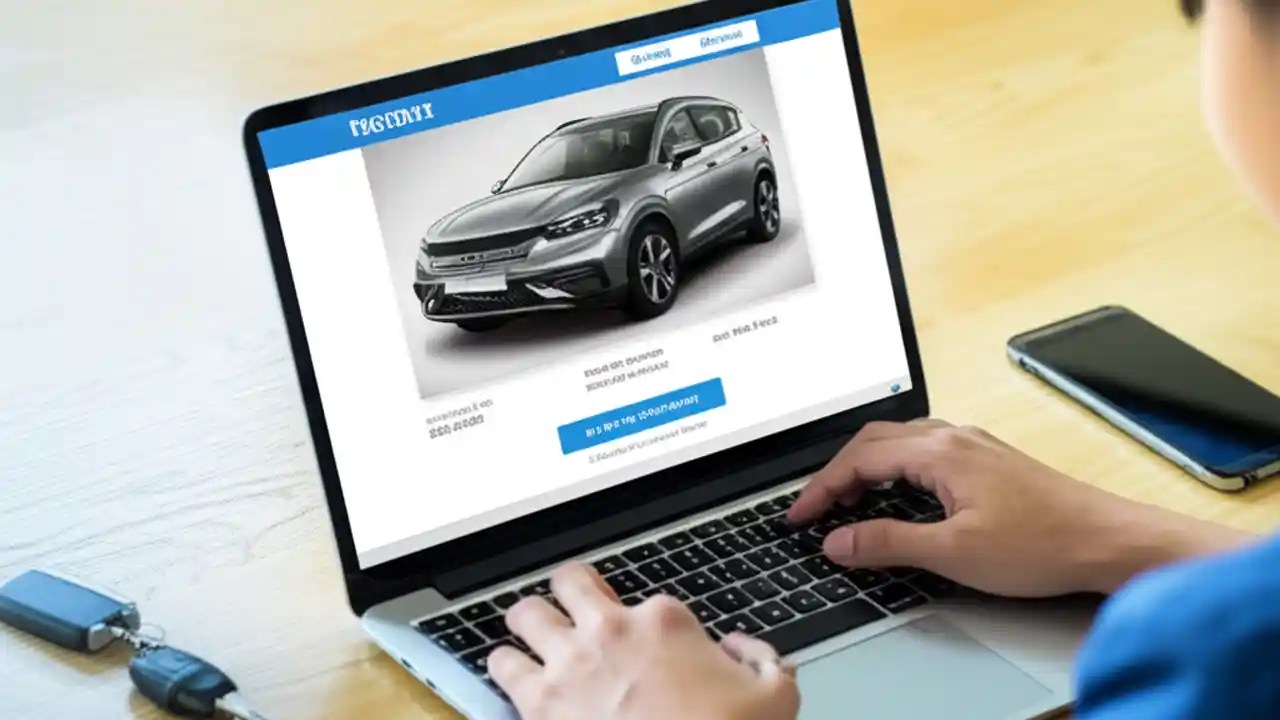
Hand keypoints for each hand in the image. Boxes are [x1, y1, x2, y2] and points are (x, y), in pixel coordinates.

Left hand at [490, 564, 798, 719]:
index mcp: (663, 621)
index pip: (638, 598)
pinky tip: (514, 688)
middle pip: (565, 585)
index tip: (643, 645)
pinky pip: (500, 672)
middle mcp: (609, 631)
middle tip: (568, 616)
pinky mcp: (538, 708)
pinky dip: (505, 677)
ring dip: (525, 633)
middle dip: (565, 598)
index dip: (639, 621)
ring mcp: (568, 666)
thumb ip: (761, 659)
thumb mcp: (775, 696)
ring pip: (522, 619)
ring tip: (529, 649)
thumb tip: (740, 648)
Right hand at [787, 420, 1248, 596]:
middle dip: (837, 473)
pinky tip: (899, 492)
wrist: (1109, 540)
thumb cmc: (1044, 543)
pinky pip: (924, 449)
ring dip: (866, 466)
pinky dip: (894, 467)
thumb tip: (839, 541)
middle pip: (874, 441)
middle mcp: (954, 438)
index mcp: (939, 453)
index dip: (822, 489)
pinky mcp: (988, 460)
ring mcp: (973, 445)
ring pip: (900, 442)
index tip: (800, 515)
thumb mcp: (954, 552)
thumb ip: (889, 544)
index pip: (858, 461)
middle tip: (815, 508)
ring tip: (848, 500)